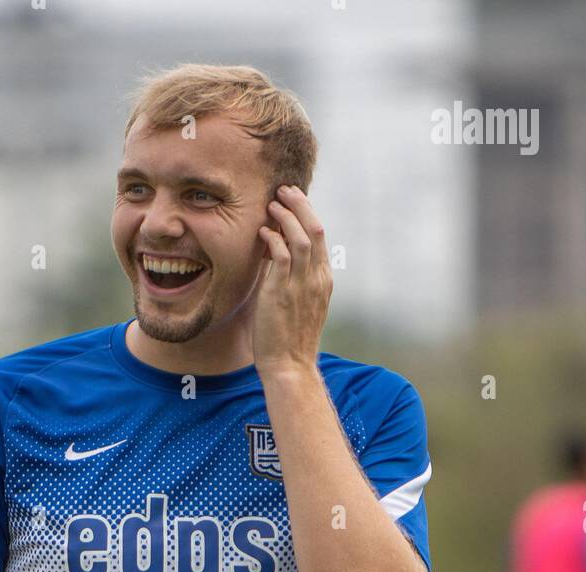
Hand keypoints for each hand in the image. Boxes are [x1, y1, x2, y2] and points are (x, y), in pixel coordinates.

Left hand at [252, 185, 332, 381]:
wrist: (290, 366)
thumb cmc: (289, 339)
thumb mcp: (298, 305)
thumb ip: (291, 279)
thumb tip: (274, 257)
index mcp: (323, 280)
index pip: (319, 237)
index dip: (306, 214)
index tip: (292, 202)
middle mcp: (316, 279)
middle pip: (315, 228)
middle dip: (300, 205)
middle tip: (284, 190)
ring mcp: (301, 285)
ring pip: (301, 236)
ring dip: (286, 215)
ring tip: (272, 203)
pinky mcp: (282, 292)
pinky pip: (281, 254)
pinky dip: (273, 238)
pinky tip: (263, 233)